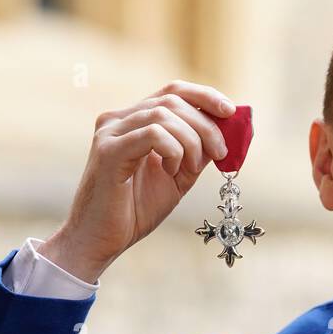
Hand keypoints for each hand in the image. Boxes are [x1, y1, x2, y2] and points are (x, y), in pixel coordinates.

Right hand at [41, 81, 233, 281]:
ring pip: (165, 115)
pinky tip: (171, 172)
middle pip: (172, 100)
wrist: (101, 241)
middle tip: (221, 152)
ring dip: (192, 141)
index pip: (172, 92)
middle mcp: (119, 119)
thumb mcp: (178, 177)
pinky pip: (153, 134)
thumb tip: (229, 130)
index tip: (230, 111)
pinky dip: (173, 151)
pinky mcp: (109, 150)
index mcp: (134, 121)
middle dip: (206, 125)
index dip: (204, 96)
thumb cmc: (135, 211)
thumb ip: (198, 152)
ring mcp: (111, 132)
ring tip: (191, 169)